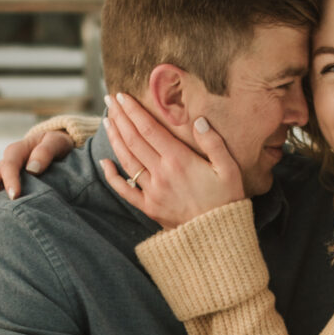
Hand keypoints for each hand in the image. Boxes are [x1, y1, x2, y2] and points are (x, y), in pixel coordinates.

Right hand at [0, 117, 84, 223]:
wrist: (53, 147)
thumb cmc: (56, 146)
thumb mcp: (56, 143)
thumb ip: (47, 151)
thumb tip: (33, 168)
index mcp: (17, 152)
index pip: (10, 165)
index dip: (11, 180)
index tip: (15, 196)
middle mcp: (4, 164)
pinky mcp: (0, 187)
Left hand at [100, 93, 243, 227]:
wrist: (218, 238)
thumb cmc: (227, 201)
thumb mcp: (229, 170)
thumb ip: (214, 143)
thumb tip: (199, 121)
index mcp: (179, 160)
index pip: (149, 129)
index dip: (134, 111)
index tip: (122, 96)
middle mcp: (161, 174)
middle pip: (133, 140)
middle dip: (120, 117)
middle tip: (110, 99)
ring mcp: (152, 192)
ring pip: (126, 160)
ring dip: (114, 139)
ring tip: (107, 120)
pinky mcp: (149, 208)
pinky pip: (125, 190)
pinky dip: (112, 176)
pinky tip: (104, 162)